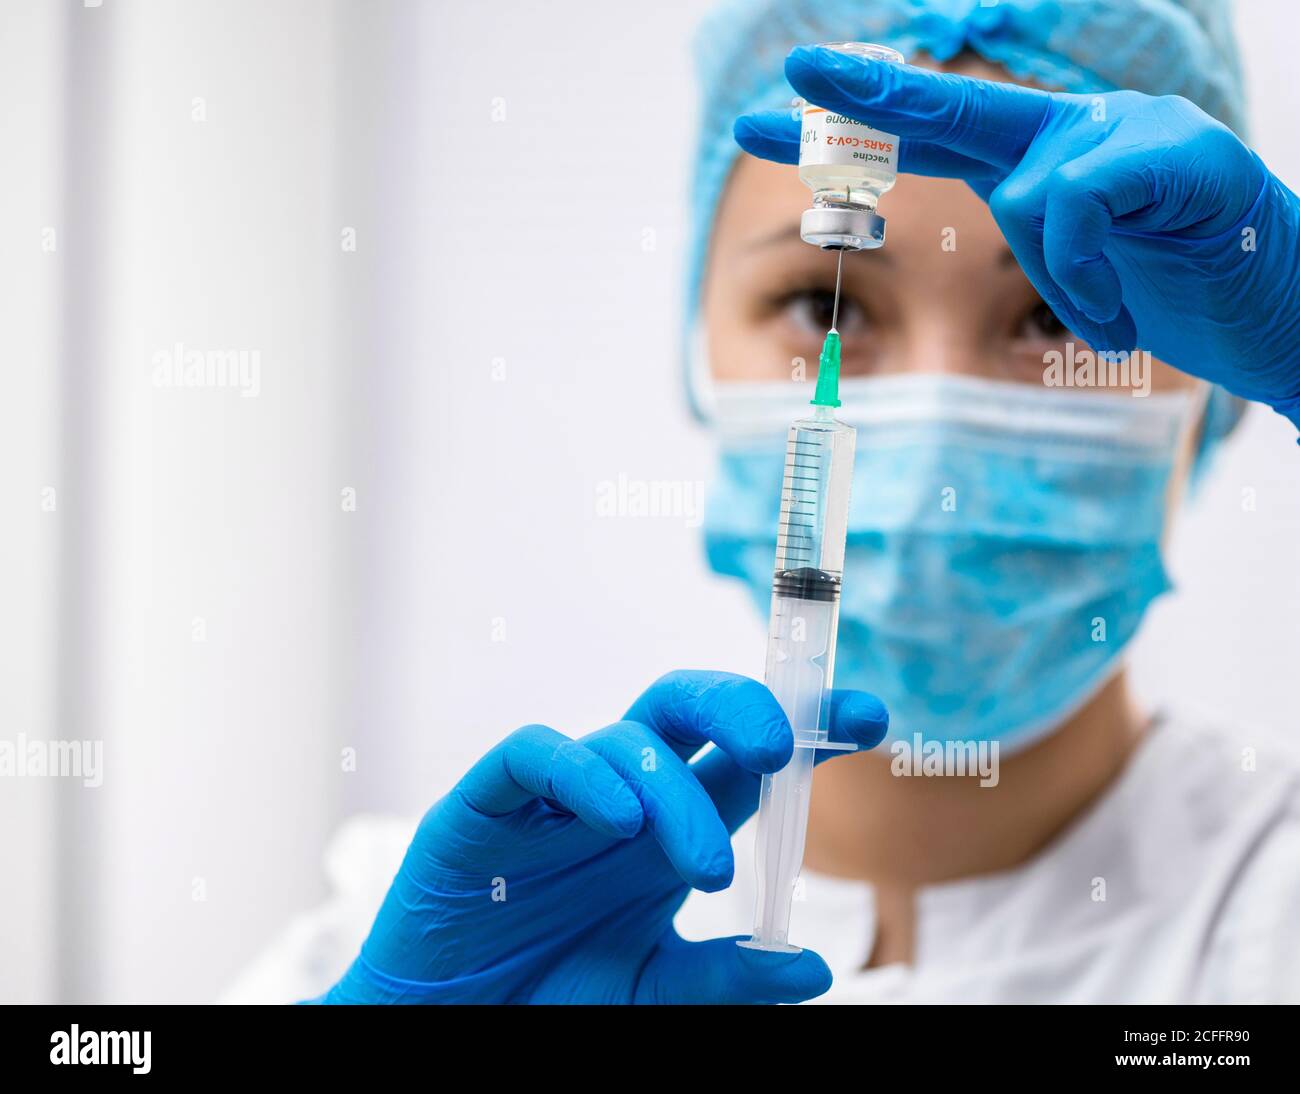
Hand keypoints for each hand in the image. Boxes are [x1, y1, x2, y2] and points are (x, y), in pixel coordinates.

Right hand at [317, 670, 887, 1003]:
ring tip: (702, 867)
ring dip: (672, 792)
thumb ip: (723, 979)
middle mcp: (620, 801)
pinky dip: (582, 776)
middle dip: (742, 708)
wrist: (444, 1026)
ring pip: (623, 742)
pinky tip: (619, 821)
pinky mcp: (487, 802)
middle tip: (782, 748)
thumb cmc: (549, 1000)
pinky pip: (536, 756)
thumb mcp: (651, 997)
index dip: (806, 731)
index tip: (872, 719)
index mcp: (666, 837)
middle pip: (685, 713)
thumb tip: (812, 968)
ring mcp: (555, 798)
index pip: (743, 763)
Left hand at [736, 45, 1299, 428]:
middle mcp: (1077, 129)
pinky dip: (1089, 272)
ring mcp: (1131, 131)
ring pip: (1028, 189)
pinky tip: (1120, 311)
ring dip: (1059, 277)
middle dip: (870, 92)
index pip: (929, 136)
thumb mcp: (1078, 271)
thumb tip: (986, 225)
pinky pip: (1085, 201)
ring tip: (1107, 316)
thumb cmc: (1177, 290)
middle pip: (956, 106)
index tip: (770, 116)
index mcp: (1044, 157)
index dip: (851, 127)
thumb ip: (1029, 235)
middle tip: (799, 69)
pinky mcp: (1182, 152)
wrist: (1283, 317)